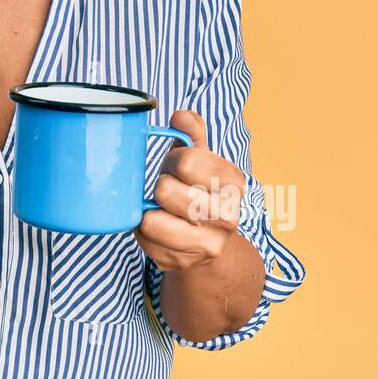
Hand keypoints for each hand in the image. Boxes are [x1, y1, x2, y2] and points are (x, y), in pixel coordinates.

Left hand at [132, 108, 245, 272]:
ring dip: (148, 210)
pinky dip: (143, 230)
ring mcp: (206, 245)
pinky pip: (142, 238)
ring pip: (151, 220)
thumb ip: (191, 132)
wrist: (206, 242)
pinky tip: (158, 227)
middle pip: (165, 191)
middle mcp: (228, 217)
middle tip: (168, 190)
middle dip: (160, 185)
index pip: (187, 162)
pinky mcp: (181, 263)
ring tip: (161, 209)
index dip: (174, 160)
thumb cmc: (196, 189)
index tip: (178, 166)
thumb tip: (180, 115)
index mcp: (234, 184)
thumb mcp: (198, 158)